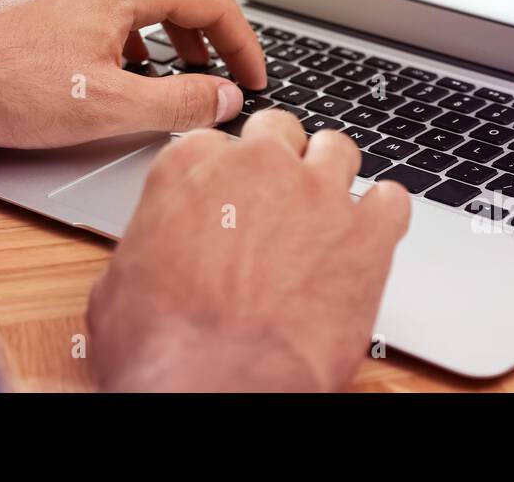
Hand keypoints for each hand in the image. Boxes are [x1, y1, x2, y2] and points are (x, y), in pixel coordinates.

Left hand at [0, 0, 266, 148]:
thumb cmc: (8, 88)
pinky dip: (141, 23)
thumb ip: (178, 102)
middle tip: (228, 68)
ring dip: (179, 23)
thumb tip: (225, 99)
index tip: (253, 77)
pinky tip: (129, 62)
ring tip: (187, 68)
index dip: (244, 42)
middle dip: (216, 25)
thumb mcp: (108, 107)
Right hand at [87, 110, 410, 391]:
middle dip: (279, 158)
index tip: (230, 194)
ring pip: (337, 150)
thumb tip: (158, 255)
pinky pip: (392, 200)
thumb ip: (152, 241)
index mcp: (190, 168)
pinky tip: (368, 240)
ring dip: (331, 177)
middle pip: (278, 130)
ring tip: (325, 215)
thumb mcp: (121, 281)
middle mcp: (256, 166)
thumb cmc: (159, 345)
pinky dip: (383, 216)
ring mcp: (316, 193)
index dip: (225, 170)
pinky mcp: (366, 233)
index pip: (215, 140)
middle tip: (277, 199)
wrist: (214, 385)